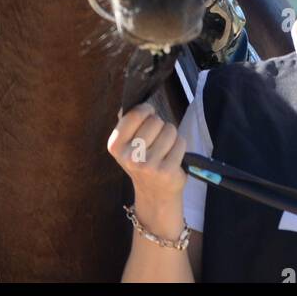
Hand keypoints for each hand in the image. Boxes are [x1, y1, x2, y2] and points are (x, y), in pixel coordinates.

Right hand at [108, 103, 186, 232]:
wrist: (154, 195)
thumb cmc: (142, 162)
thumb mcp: (127, 145)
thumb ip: (127, 122)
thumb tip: (130, 100)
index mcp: (115, 145)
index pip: (135, 113)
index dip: (146, 110)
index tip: (149, 114)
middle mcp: (130, 156)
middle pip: (155, 121)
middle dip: (160, 125)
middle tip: (156, 139)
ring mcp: (148, 165)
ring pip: (170, 130)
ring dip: (171, 135)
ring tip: (165, 148)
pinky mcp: (167, 171)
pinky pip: (181, 143)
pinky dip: (180, 146)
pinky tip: (173, 156)